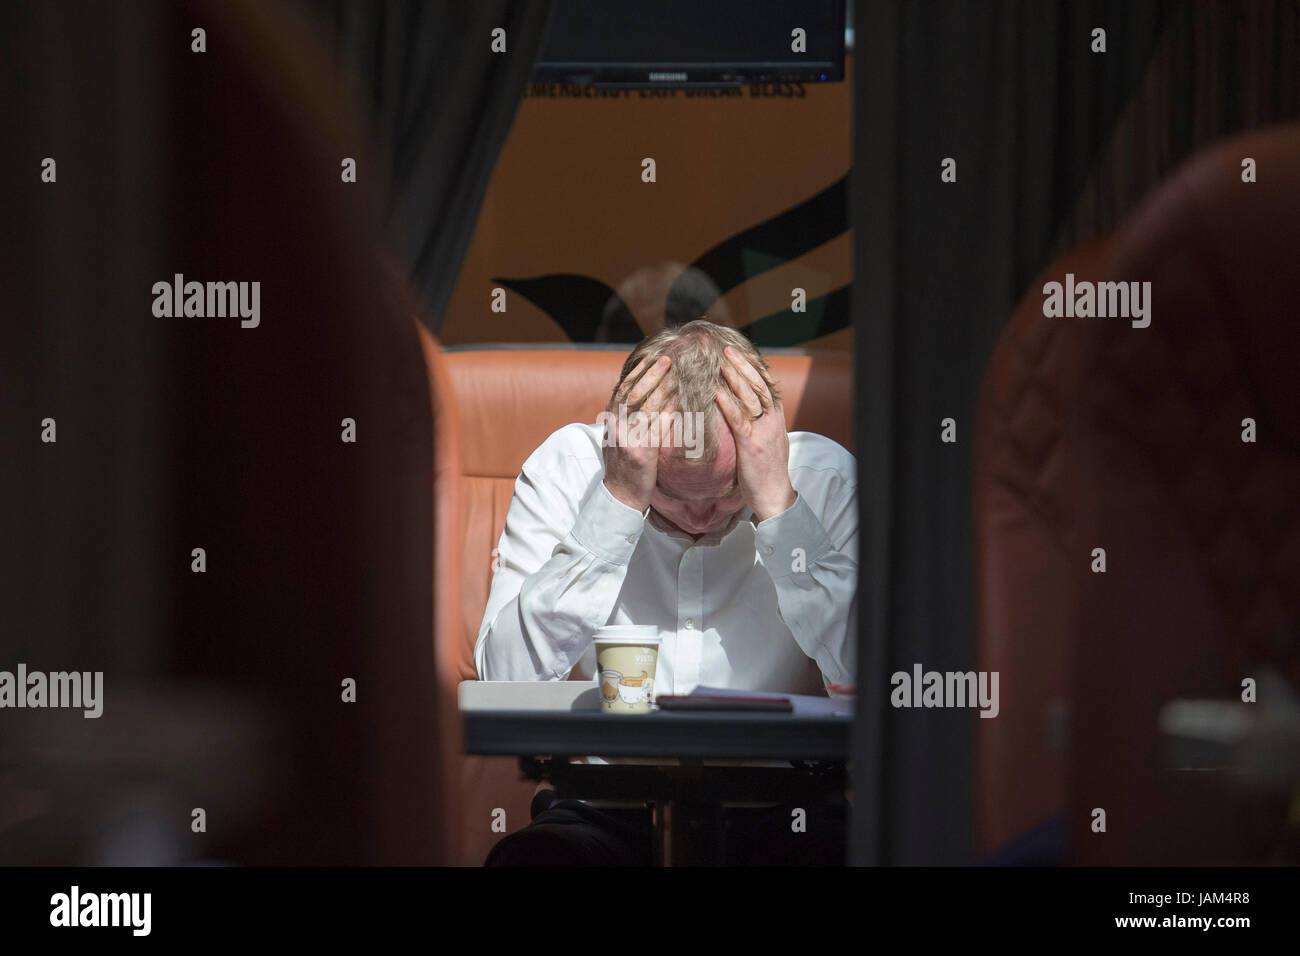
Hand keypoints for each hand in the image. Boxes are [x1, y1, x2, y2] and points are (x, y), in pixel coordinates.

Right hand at [602, 354, 671, 511]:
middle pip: (634, 394)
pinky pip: (657, 430)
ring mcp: (628, 441)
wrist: (620, 496)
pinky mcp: (642, 454)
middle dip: (651, 375)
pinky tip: (679, 404)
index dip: (638, 373)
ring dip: (662, 390)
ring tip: (677, 376)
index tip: (651, 358)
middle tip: (667, 360)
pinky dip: (667, 415)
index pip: (623, 390)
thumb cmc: (624, 466)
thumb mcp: (617, 438)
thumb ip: (625, 418)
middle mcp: (616, 428)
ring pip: (646, 409)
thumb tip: (637, 396)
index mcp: (611, 421)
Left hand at [715, 346, 795, 522]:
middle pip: (760, 386)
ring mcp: (763, 431)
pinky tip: (717, 392)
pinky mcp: (752, 444)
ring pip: (751, 398)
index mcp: (776, 420)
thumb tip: (748, 414)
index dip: (755, 369)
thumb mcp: (768, 443)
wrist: (774, 496)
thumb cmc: (766, 472)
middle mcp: (772, 421)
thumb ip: (760, 426)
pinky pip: (739, 419)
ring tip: (722, 362)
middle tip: (728, 350)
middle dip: (744, 366)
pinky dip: (728, 403)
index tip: (743, 354)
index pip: (768, 387)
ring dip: (736, 378)